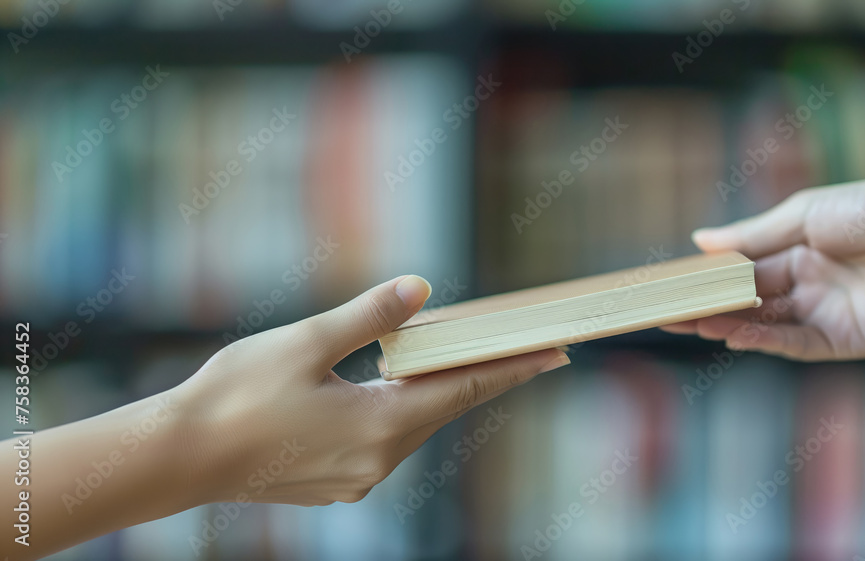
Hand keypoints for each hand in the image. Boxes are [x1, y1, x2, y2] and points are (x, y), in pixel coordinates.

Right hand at [173, 275, 569, 505]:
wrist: (179, 458)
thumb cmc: (237, 395)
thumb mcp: (307, 342)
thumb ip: (370, 316)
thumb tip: (420, 288)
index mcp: (379, 423)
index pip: (465, 389)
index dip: (513, 369)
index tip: (555, 355)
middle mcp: (378, 460)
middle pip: (443, 408)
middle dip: (478, 376)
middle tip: (514, 347)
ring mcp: (356, 479)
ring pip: (412, 425)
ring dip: (433, 393)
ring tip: (452, 359)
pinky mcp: (335, 485)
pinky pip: (384, 443)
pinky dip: (398, 412)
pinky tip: (391, 390)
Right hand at [661, 178, 864, 360]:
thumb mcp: (804, 214)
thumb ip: (752, 236)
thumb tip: (700, 240)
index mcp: (798, 253)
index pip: (741, 271)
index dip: (706, 279)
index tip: (670, 284)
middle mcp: (807, 287)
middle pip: (746, 302)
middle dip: (706, 307)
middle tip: (664, 312)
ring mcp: (823, 316)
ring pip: (763, 325)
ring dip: (725, 325)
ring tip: (686, 323)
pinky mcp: (843, 341)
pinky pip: (793, 344)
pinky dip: (760, 341)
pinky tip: (729, 335)